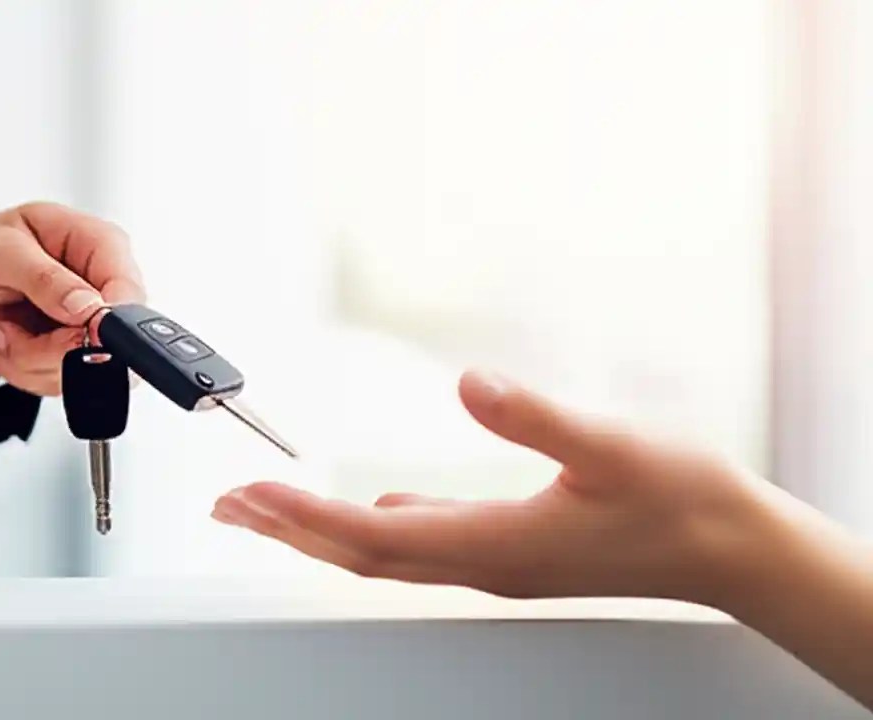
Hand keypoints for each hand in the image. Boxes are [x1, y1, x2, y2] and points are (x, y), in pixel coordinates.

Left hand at [0, 202, 144, 395]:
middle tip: (9, 332)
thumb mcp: (2, 251)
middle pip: (110, 344)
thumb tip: (87, 307)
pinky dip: (17, 369)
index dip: (110, 321)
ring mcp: (88, 326)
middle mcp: (101, 288)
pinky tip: (3, 339)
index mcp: (100, 245)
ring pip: (80, 372)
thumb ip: (45, 279)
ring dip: (26, 360)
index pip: (128, 289)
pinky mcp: (71, 355)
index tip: (82, 335)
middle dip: (52, 350)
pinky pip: (55, 383)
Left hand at [212, 370, 784, 608]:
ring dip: (319, 530)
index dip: (303, 512)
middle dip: (287, 529)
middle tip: (227, 508)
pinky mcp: (510, 550)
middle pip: (358, 555)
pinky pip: (421, 545)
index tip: (251, 491)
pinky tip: (370, 511)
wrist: (729, 549)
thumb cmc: (680, 501)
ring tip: (269, 511)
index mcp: (494, 544)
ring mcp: (494, 562)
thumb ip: (536, 418)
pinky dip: (373, 528)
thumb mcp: (613, 448)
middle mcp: (482, 564)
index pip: (371, 535)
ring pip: (383, 553)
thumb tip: (469, 386)